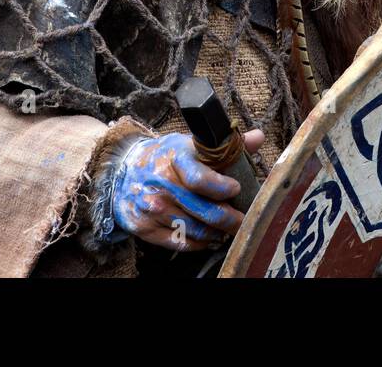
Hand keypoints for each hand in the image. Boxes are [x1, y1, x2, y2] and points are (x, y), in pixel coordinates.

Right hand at [110, 129, 263, 250]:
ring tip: (227, 229)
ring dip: (217, 233)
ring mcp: (153, 209)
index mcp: (176, 159)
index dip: (224, 188)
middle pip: (207, 213)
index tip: (236, 189)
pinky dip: (199, 244)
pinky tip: (207, 237)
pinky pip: (181, 243)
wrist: (122, 171)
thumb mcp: (191, 144)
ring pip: (198, 231)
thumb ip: (226, 145)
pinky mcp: (145, 228)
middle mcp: (162, 185)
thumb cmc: (165, 157)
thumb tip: (259, 137)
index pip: (203, 180)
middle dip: (232, 220)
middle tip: (243, 220)